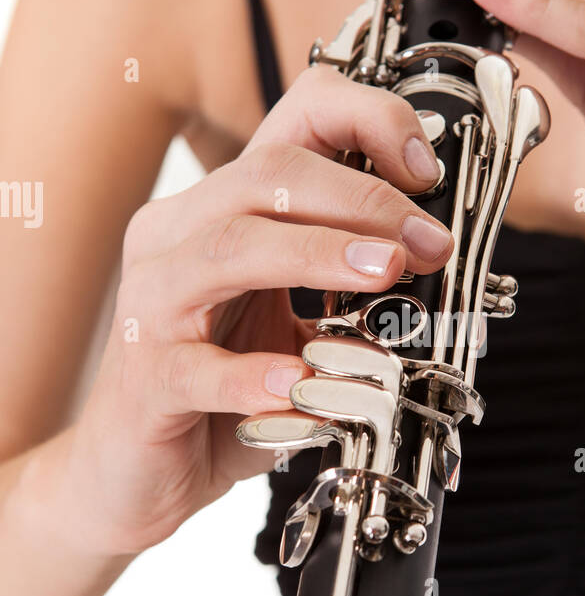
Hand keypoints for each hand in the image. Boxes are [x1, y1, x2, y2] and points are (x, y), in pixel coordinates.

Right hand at [69, 67, 452, 554]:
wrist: (136, 473)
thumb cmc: (222, 390)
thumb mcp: (296, 324)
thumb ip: (351, 290)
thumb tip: (438, 267)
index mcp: (219, 211)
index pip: (291, 122)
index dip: (365, 123)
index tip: (427, 171)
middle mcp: (177, 239)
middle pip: (267, 173)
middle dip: (362, 199)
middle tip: (427, 243)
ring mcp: (153, 306)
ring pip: (230, 247)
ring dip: (317, 253)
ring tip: (385, 273)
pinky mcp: (147, 381)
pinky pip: (197, 367)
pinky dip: (253, 373)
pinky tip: (298, 383)